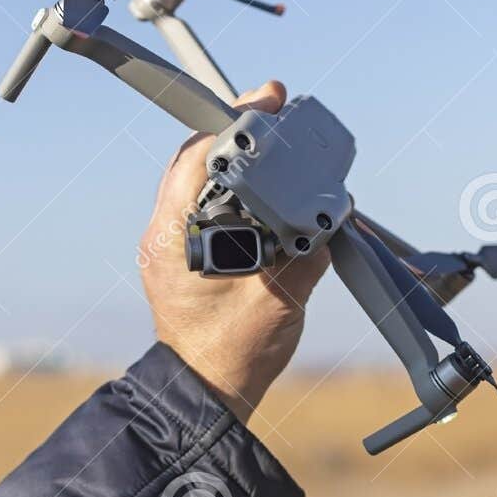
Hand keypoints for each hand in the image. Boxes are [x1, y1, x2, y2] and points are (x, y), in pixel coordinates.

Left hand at [140, 81, 327, 424]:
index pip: (198, 158)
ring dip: (242, 162)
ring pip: (205, 180)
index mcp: (173, 238)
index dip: (236, 124)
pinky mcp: (185, 253)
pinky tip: (271, 191)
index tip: (268, 101)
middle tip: (280, 113)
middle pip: (200, 160)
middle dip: (242, 135)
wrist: (207, 395)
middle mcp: (165, 233)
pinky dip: (241, 192)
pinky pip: (211, 206)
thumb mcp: (279, 300)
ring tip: (281, 148)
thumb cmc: (234, 357)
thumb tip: (332, 212)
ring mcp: (171, 242)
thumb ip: (305, 250)